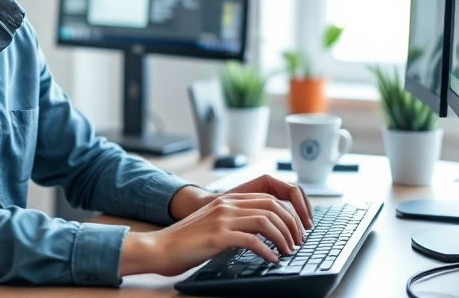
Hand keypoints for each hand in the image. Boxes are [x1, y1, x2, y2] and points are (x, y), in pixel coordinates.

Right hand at [121, 175, 312, 276]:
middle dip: (291, 225)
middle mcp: (227, 205)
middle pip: (272, 207)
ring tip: (288, 251)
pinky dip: (267, 251)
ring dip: (283, 238)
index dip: (288, 214)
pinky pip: (252, 241)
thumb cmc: (186, 241)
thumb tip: (261, 235)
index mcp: (227, 200)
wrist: (161, 247)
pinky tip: (272, 260)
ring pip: (266, 221)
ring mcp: (222, 219)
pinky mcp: (218, 236)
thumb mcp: (213, 224)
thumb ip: (234, 222)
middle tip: (298, 242)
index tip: (296, 230)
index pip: (268, 198)